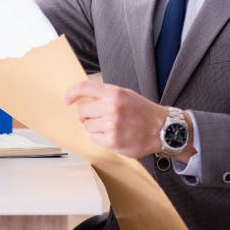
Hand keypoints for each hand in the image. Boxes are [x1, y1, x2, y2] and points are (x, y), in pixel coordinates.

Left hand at [65, 80, 192, 159]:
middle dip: (85, 115)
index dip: (71, 93)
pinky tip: (113, 133)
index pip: (84, 88)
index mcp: (114, 93)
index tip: (68, 100)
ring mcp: (112, 126)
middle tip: (94, 116)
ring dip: (93, 126)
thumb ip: (104, 95)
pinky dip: (100, 137)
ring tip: (109, 125)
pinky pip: (94, 138)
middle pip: (81, 111)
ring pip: (87, 126)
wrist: (162, 128)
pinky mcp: (113, 141)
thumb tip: (81, 97)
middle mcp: (112, 108)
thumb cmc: (142, 110)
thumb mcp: (125, 94)